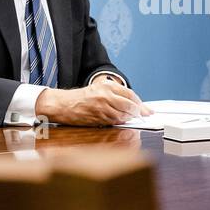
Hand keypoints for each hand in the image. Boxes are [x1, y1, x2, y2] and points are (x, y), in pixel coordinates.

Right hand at [34, 77, 151, 125]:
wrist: (63, 105)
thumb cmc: (81, 98)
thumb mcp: (99, 89)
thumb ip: (116, 95)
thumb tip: (134, 105)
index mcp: (107, 86)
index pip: (130, 94)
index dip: (140, 103)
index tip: (146, 109)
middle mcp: (105, 96)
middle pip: (130, 105)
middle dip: (138, 112)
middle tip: (142, 116)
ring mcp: (102, 107)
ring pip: (123, 115)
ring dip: (129, 119)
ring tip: (130, 118)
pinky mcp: (98, 118)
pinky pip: (115, 122)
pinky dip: (120, 123)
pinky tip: (120, 121)